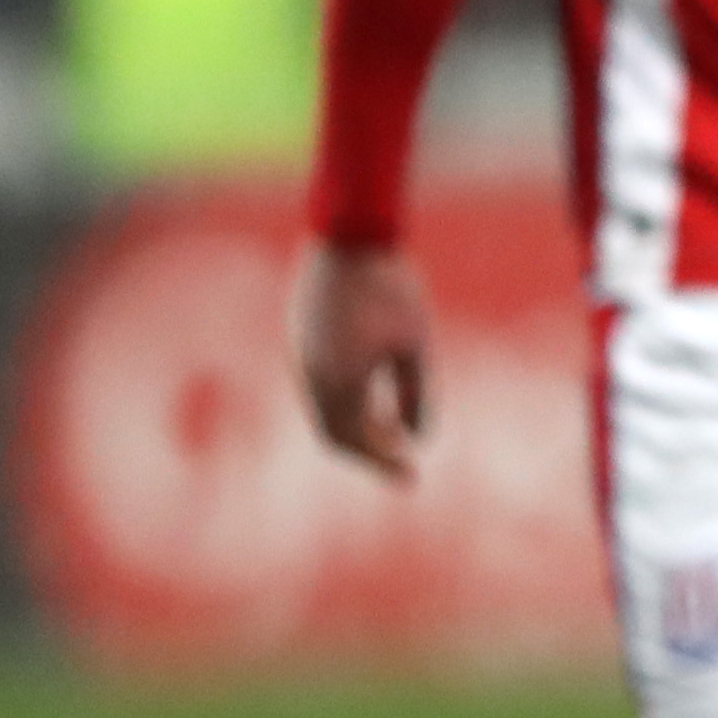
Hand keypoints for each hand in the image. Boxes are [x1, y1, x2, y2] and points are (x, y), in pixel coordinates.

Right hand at [292, 240, 435, 479]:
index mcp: (337, 381)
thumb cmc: (389, 289)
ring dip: (357, 425)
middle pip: (335, 433)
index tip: (411, 478)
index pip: (354, 441)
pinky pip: (320, 386)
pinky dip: (345, 402)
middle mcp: (311, 375)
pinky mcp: (302, 340)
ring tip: (393, 429)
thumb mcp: (414, 344)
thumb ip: (415, 394)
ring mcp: (301, 357)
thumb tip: (416, 436)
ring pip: (325, 410)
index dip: (382, 464)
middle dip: (369, 450)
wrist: (349, 239)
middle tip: (402, 458)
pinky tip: (373, 394)